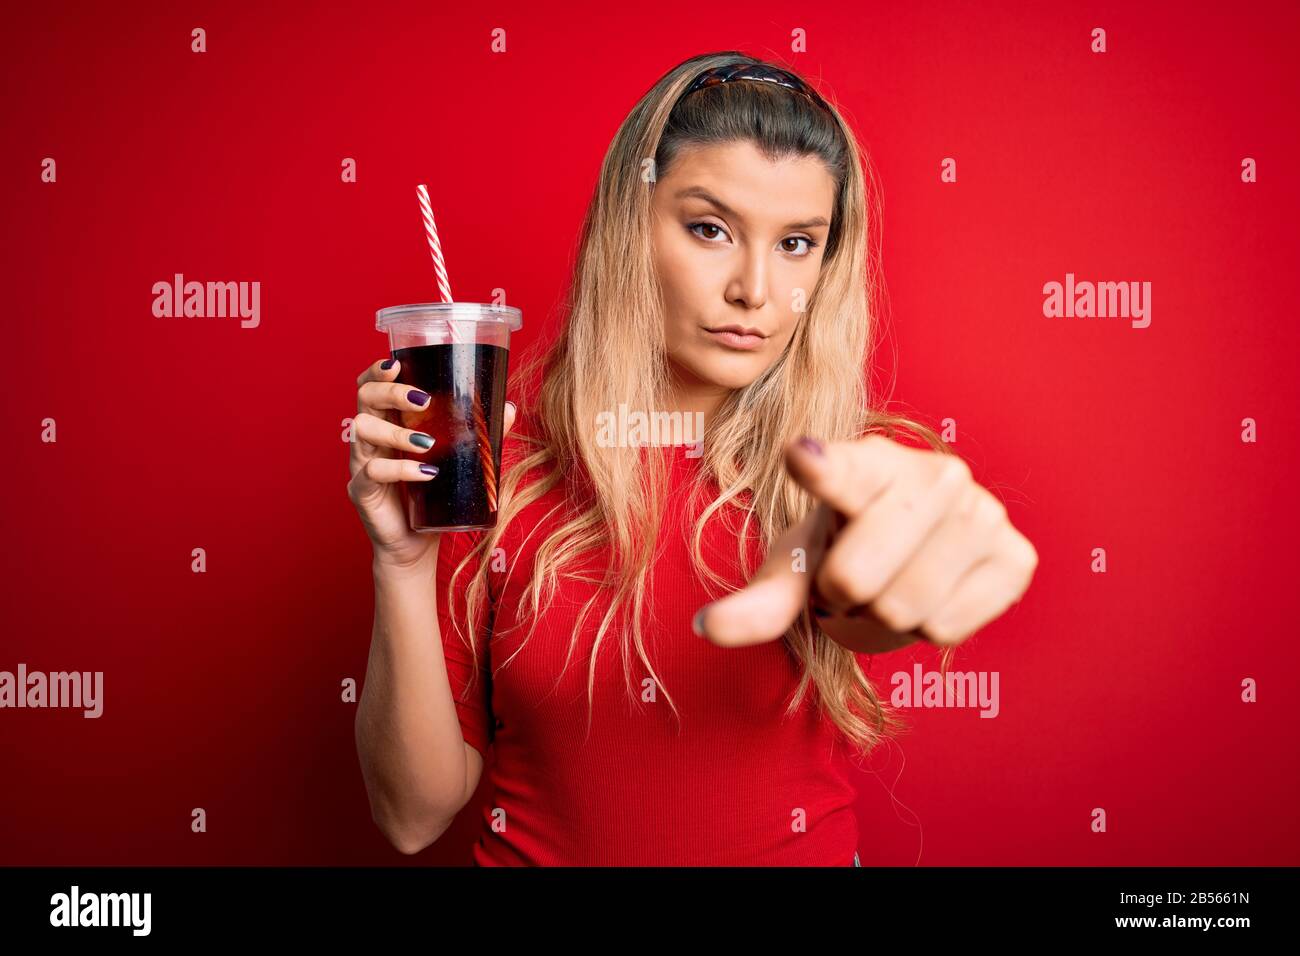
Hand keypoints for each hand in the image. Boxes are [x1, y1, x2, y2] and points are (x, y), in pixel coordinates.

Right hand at [347, 357, 516, 570]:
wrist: (418, 544)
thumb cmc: (434, 496)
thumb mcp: (457, 461)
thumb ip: (477, 435)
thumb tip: (507, 408)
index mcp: (387, 423)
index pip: (371, 387)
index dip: (377, 371)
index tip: (396, 363)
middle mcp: (370, 439)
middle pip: (364, 399)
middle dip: (391, 392)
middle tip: (422, 400)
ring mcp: (362, 464)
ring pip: (363, 431)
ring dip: (397, 433)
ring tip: (428, 444)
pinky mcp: (362, 492)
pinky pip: (372, 472)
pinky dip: (400, 470)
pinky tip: (426, 474)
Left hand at [691, 434, 1037, 653]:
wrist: (920, 548)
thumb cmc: (847, 546)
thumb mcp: (797, 564)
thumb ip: (759, 599)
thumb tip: (706, 628)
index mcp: (867, 462)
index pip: (841, 470)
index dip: (820, 469)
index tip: (801, 457)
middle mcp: (934, 474)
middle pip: (855, 580)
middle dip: (838, 600)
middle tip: (847, 582)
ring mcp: (983, 512)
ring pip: (902, 610)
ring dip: (880, 621)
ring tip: (887, 587)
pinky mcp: (1016, 557)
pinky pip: (947, 628)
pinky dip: (926, 631)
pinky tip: (929, 596)